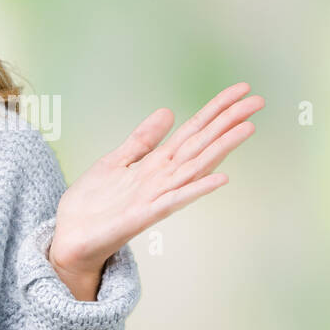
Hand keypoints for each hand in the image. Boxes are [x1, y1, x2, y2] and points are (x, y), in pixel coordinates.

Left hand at [48, 82, 264, 296]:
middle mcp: (163, 179)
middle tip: (258, 100)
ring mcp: (157, 197)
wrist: (71, 238)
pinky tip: (220, 178)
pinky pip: (174, 201)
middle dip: (228, 121)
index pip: (193, 130)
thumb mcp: (116, 161)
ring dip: (221, 148)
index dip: (216, 109)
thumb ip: (143, 140)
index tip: (242, 90)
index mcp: (157, 164)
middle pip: (202, 144)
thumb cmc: (93, 205)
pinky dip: (197, 189)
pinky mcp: (143, 216)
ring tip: (247, 128)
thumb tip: (169, 112)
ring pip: (195, 168)